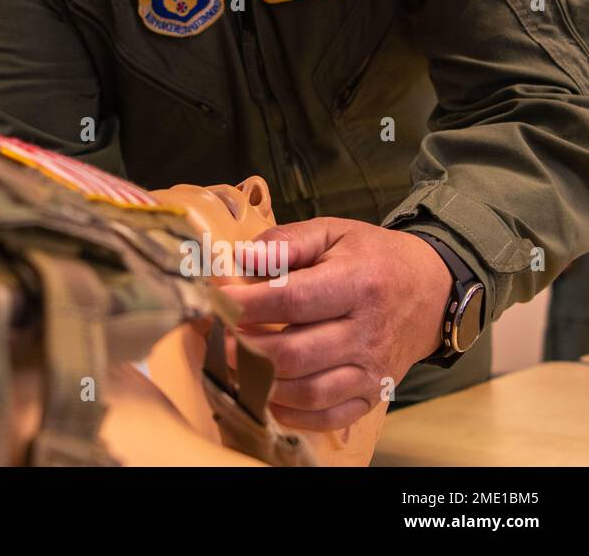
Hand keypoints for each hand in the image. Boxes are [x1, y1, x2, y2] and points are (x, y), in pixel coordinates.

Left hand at [218, 218, 452, 430]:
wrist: (432, 289)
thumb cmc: (372, 257)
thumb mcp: (334, 232)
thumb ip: (287, 241)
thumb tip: (242, 258)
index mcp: (357, 283)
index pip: (294, 299)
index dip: (249, 303)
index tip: (216, 300)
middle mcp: (367, 331)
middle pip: (295, 352)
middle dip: (246, 349)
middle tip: (216, 338)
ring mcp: (372, 368)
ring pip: (309, 391)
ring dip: (263, 383)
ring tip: (235, 364)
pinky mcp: (374, 393)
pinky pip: (330, 416)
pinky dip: (294, 414)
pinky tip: (268, 395)